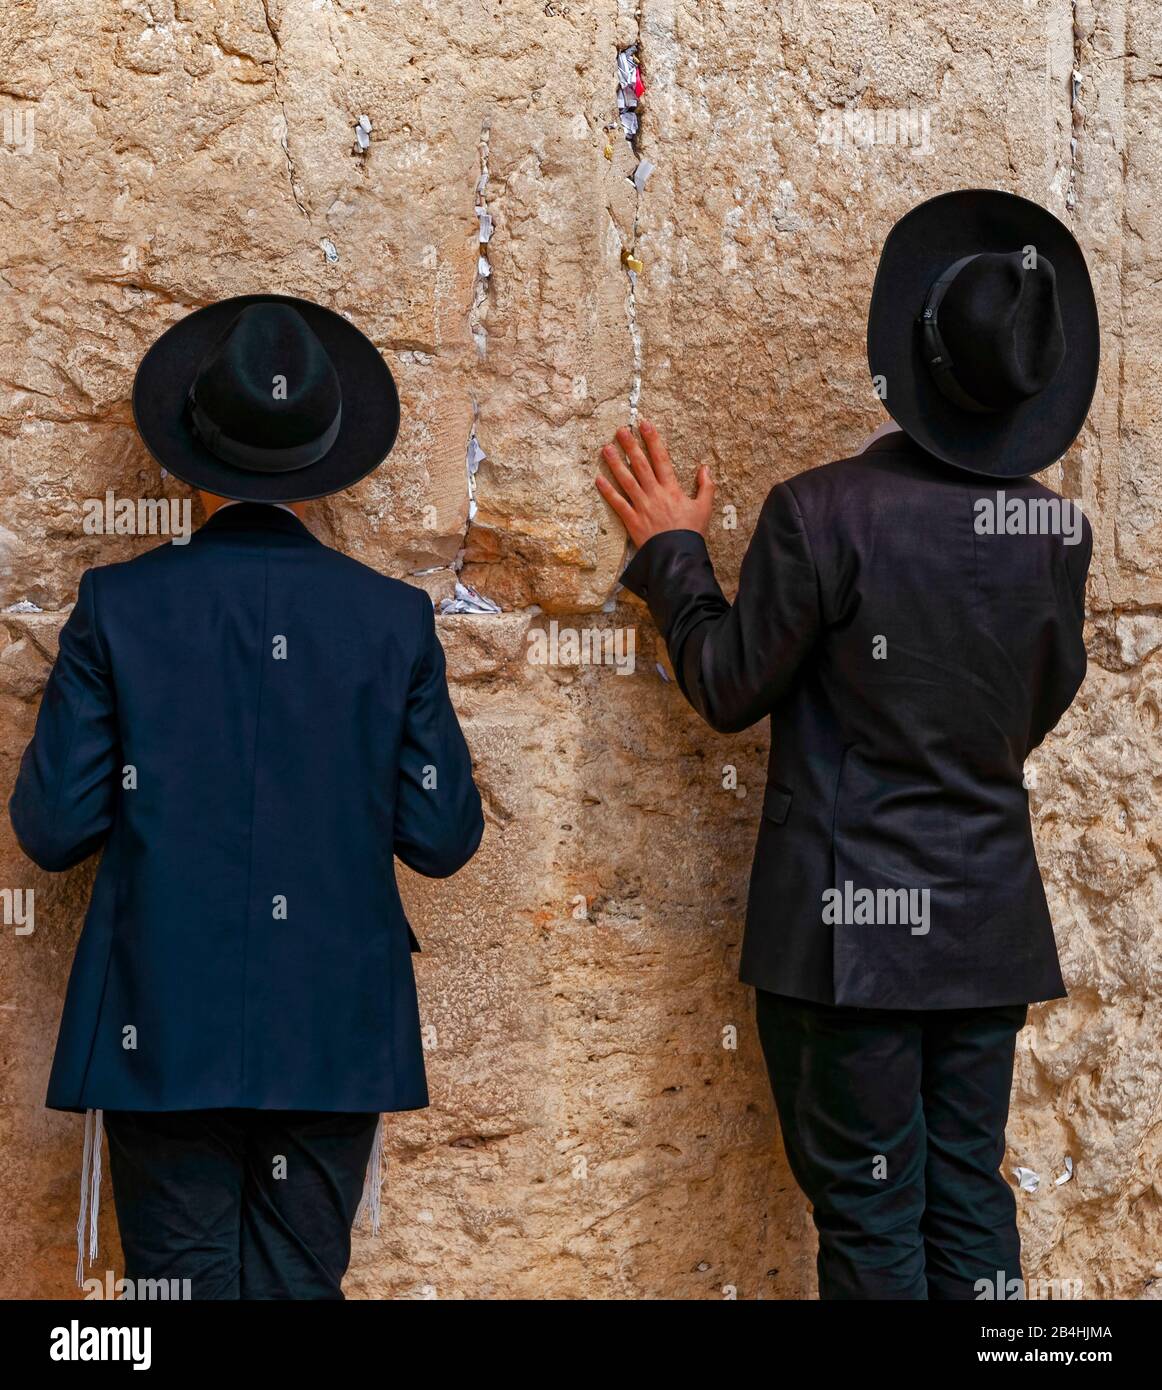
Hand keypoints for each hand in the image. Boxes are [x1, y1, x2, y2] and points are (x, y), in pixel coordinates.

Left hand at [596, 420, 714, 549]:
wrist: (679, 556)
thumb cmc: (691, 533)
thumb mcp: (704, 508)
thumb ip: (706, 486)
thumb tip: (705, 468)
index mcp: (672, 489)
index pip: (661, 458)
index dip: (653, 440)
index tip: (645, 425)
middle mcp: (655, 494)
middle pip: (641, 465)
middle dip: (630, 446)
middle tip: (620, 430)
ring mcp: (642, 507)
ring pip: (627, 480)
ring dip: (615, 464)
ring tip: (606, 448)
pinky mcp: (632, 521)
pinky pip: (618, 504)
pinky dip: (608, 492)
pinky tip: (598, 479)